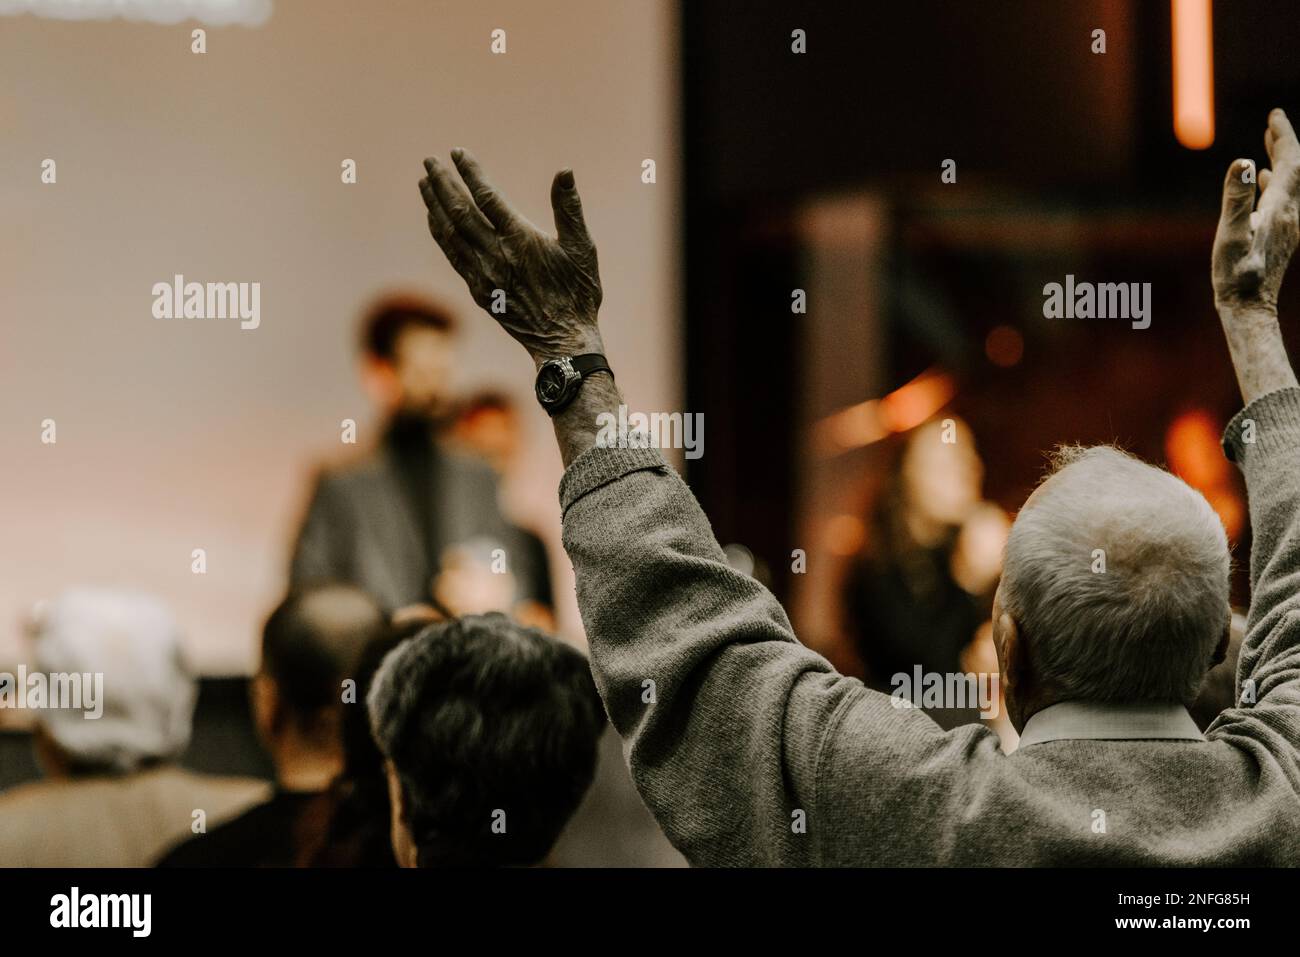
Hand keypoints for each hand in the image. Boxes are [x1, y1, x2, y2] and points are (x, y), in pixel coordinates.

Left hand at [419, 149, 602, 362]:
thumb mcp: (583, 249)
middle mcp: (496, 255)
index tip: (457, 153)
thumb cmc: (579, 293)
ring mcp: (483, 274)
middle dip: (442, 184)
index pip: (488, 198)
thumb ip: (570, 209)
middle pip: (460, 212)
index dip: (471, 173)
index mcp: (521, 240)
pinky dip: (439, 232)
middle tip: (429, 161)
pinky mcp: (478, 290)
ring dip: (434, 205)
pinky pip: (452, 255)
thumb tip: (564, 171)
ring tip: (424, 182)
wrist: (563, 341)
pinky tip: (434, 218)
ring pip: (450, 233)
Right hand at [1213, 109, 1299, 313]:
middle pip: (1296, 168)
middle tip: (1273, 122)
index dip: (1284, 135)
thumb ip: (1236, 198)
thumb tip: (1243, 162)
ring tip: (1269, 144)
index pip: (1291, 160)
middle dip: (1285, 143)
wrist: (1251, 308)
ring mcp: (1289, 225)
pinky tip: (1265, 182)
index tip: (1274, 114)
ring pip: (1292, 182)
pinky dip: (1276, 181)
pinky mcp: (1282, 236)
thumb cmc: (1237, 276)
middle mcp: (1291, 213)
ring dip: (1282, 160)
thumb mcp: (1231, 236)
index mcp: (1280, 207)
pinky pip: (1284, 198)